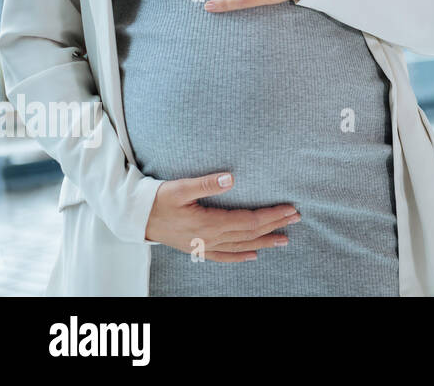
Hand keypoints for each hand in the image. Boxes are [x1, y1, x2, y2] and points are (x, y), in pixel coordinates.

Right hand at [145, 172, 299, 261]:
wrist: (136, 219)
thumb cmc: (158, 200)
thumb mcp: (180, 187)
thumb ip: (207, 183)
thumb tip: (232, 177)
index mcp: (209, 223)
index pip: (249, 221)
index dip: (272, 216)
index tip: (290, 209)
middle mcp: (210, 238)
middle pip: (250, 234)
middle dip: (275, 226)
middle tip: (296, 218)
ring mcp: (204, 246)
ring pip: (241, 246)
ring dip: (264, 241)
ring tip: (285, 239)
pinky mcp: (197, 248)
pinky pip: (224, 256)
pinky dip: (240, 256)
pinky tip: (253, 255)